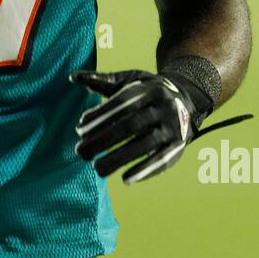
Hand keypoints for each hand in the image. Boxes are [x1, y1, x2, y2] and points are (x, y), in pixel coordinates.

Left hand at [71, 66, 250, 183]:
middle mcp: (163, 107)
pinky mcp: (179, 146)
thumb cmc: (146, 91)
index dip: (100, 117)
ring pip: (144, 145)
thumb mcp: (128, 81)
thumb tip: (72, 77)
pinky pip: (162, 160)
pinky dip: (144, 171)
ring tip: (96, 169)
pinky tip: (125, 179)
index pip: (121, 104)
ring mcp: (173, 127)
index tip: (79, 130)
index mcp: (149, 89)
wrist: (185, 98)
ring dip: (118, 159)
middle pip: (130, 126)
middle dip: (103, 140)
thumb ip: (101, 80)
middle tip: (80, 152)